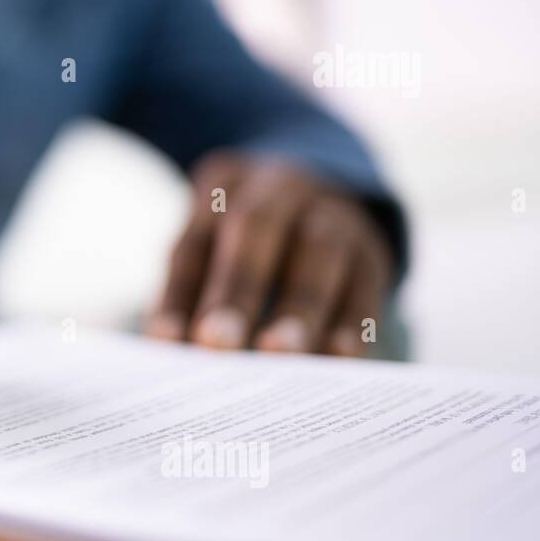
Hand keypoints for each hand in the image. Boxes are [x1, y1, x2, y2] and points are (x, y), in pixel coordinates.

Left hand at [146, 152, 392, 356]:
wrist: (323, 194)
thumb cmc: (242, 239)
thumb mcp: (210, 242)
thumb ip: (191, 292)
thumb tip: (174, 350)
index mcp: (225, 184)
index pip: (195, 241)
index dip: (179, 293)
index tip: (166, 340)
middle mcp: (281, 187)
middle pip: (255, 226)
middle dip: (236, 287)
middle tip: (217, 343)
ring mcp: (333, 214)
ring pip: (319, 250)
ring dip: (298, 306)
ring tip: (278, 353)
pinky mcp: (372, 252)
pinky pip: (366, 283)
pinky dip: (352, 321)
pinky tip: (336, 356)